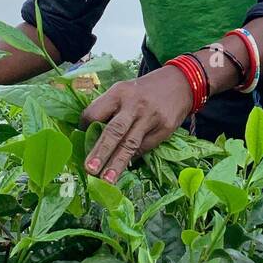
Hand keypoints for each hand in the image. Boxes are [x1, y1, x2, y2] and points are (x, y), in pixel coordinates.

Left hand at [80, 67, 194, 182]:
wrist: (180, 83)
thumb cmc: (144, 91)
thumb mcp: (124, 90)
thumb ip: (109, 109)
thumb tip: (91, 137)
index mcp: (119, 92)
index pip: (95, 113)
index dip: (85, 127)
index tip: (82, 138)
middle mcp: (134, 104)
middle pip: (114, 131)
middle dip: (101, 151)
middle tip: (89, 169)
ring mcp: (151, 117)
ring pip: (131, 144)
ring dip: (117, 163)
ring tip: (107, 180)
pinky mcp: (165, 127)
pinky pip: (146, 146)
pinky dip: (134, 157)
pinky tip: (125, 166)